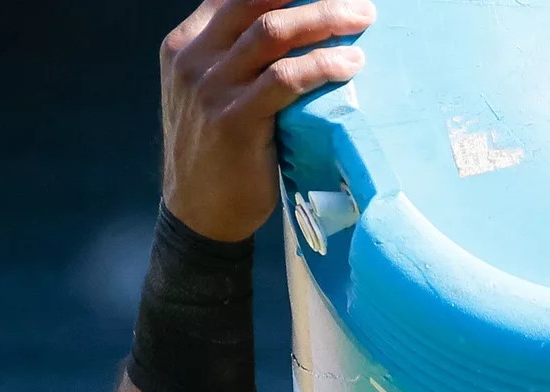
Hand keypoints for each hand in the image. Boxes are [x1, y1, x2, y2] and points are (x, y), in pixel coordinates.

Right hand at [160, 0, 373, 242]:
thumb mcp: (211, 92)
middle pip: (258, 2)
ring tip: (362, 18)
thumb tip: (294, 29)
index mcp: (187, 43)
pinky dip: (323, 66)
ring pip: (274, 32)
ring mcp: (210, 87)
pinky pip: (286, 79)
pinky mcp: (234, 120)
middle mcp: (193, 58)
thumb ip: (235, 58)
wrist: (199, 213)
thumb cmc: (219, 151)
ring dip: (325, 20)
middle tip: (358, 1)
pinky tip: (350, 65)